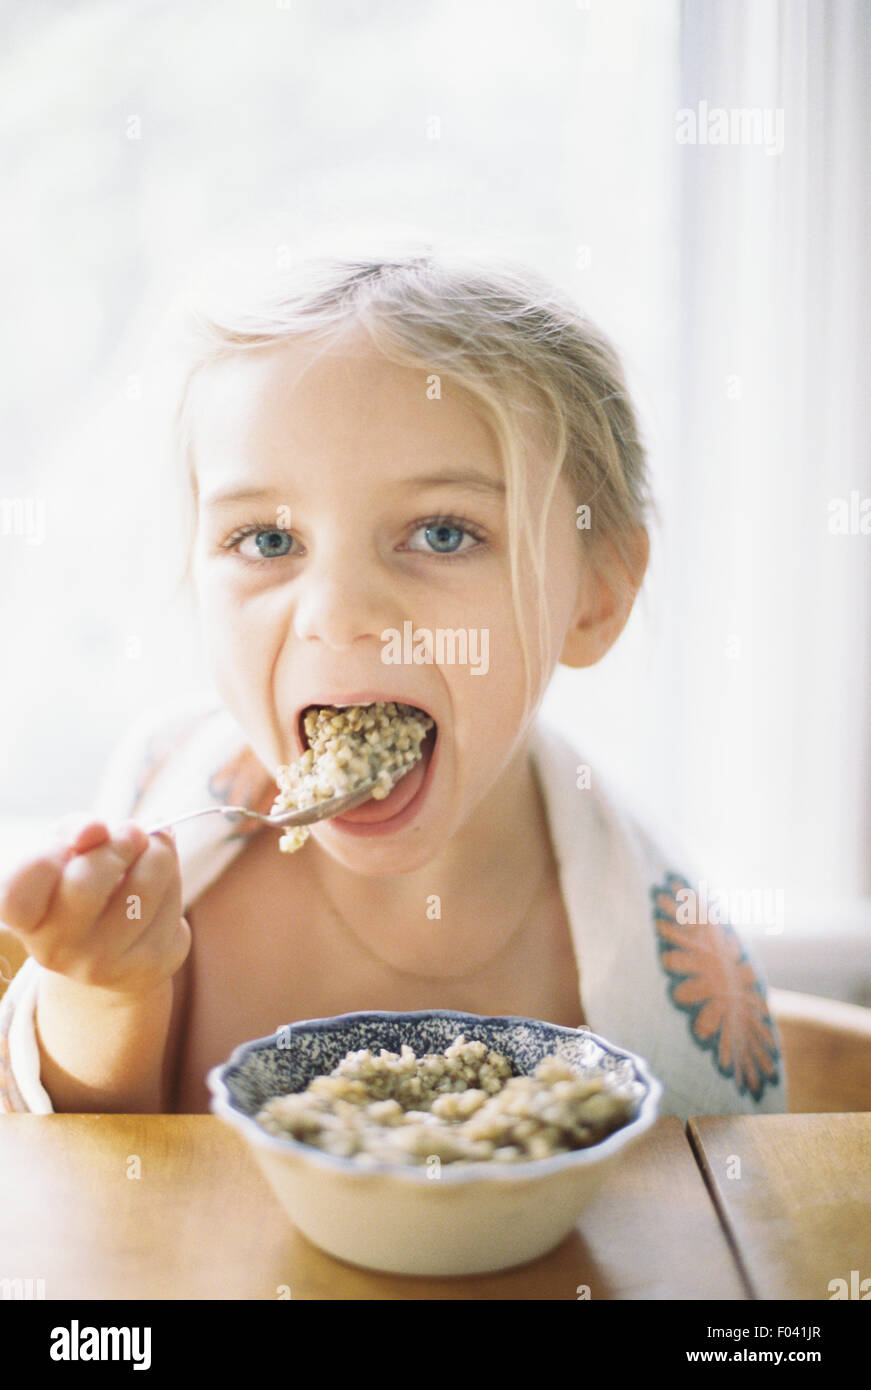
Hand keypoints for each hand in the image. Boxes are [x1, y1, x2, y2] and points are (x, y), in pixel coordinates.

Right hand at [0, 816, 189, 995]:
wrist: (116, 945)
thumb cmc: (83, 883)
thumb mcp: (68, 851)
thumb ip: (75, 830)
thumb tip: (95, 830)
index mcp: (26, 920)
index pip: (17, 895)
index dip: (45, 858)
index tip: (70, 846)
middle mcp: (55, 950)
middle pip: (86, 887)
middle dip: (119, 844)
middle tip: (133, 832)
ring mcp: (101, 964)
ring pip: (142, 890)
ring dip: (157, 854)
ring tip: (154, 850)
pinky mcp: (147, 966)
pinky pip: (172, 907)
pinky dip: (173, 880)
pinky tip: (162, 886)